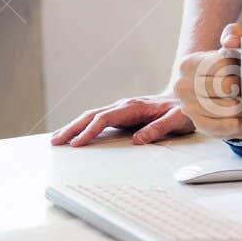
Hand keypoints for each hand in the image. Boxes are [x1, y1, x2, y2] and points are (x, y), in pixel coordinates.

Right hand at [50, 91, 195, 146]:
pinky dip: (83, 126)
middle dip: (72, 128)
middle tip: (56, 141)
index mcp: (133, 107)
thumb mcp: (177, 120)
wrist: (185, 97)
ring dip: (74, 127)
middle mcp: (124, 106)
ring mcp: (121, 109)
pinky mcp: (121, 115)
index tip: (77, 143)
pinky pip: (98, 120)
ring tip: (57, 138)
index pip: (105, 118)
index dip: (89, 131)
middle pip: (91, 115)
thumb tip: (138, 140)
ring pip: (91, 116)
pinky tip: (75, 134)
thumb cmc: (182, 110)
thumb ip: (159, 128)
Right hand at [172, 23, 241, 139]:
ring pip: (227, 109)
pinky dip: (238, 125)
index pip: (222, 65)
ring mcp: (187, 108)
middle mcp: (181, 86)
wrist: (223, 88)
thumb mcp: (232, 45)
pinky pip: (223, 128)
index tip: (240, 69)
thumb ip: (233, 34)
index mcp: (188, 64)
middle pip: (226, 87)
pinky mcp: (198, 125)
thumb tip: (230, 42)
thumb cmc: (230, 65)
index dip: (238, 68)